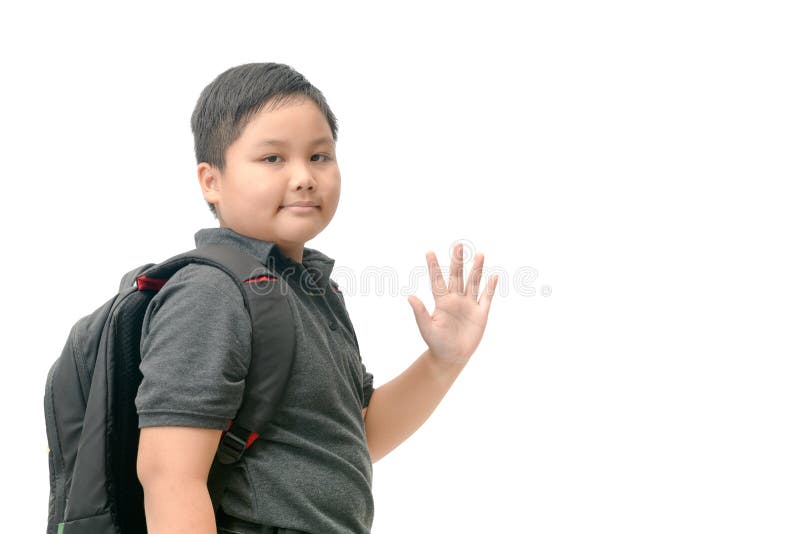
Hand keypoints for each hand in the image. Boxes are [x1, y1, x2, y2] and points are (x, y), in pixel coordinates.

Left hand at [407, 242, 498, 366]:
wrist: (451, 357)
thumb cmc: (436, 343)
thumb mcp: (426, 328)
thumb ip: (420, 312)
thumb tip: (410, 297)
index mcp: (442, 302)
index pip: (437, 280)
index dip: (434, 266)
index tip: (429, 252)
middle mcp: (456, 300)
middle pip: (457, 276)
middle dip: (458, 261)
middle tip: (458, 245)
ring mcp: (469, 305)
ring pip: (473, 283)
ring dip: (477, 269)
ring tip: (479, 254)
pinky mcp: (481, 314)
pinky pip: (487, 298)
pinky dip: (490, 288)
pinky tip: (494, 276)